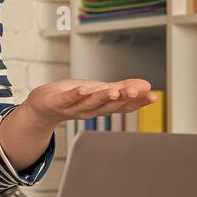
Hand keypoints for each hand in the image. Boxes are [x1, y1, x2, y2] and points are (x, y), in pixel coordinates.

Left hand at [23, 78, 157, 126]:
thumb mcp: (100, 90)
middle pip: (110, 105)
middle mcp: (91, 110)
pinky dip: (75, 95)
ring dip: (102, 98)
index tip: (154, 96)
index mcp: (102, 107)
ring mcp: (73, 108)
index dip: (139, 102)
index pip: (124, 106)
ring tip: (114, 91)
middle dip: (124, 99)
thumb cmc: (73, 97)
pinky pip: (68, 99)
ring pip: (91, 103)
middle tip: (138, 93)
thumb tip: (147, 86)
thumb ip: (122, 89)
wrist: (42, 107)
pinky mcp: (58, 102)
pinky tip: (83, 89)